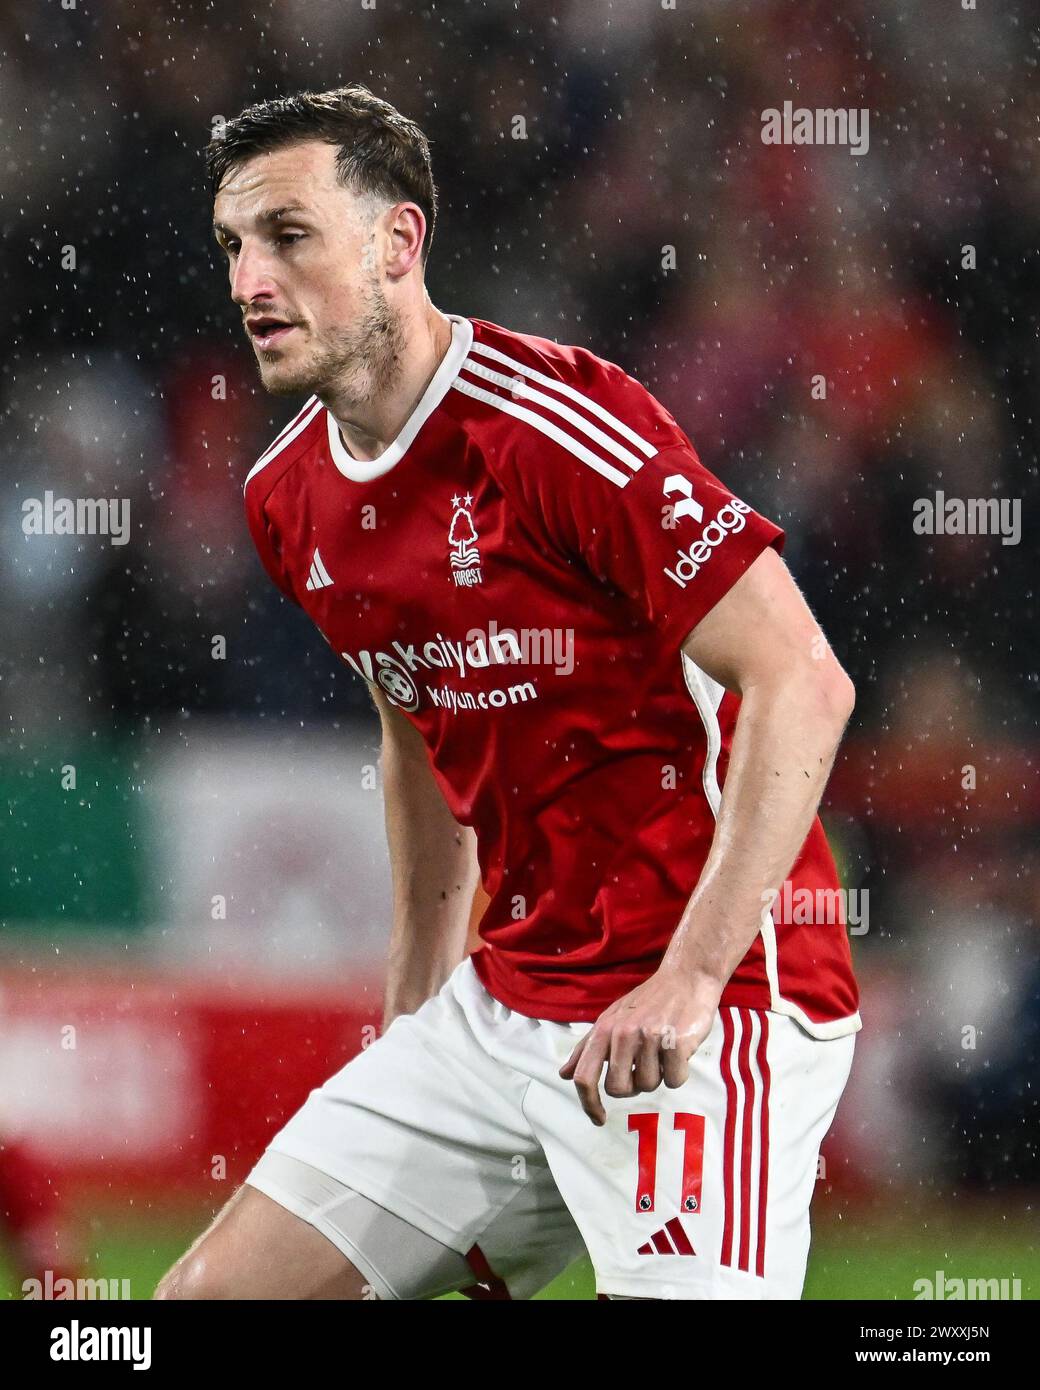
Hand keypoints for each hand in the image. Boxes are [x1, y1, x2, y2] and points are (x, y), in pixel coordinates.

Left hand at [559, 963, 721, 1124]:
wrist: (687, 978)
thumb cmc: (648, 1002)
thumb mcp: (612, 1018)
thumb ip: (587, 1048)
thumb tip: (563, 1075)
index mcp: (604, 1029)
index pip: (584, 1076)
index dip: (588, 1103)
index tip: (598, 1119)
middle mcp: (624, 1033)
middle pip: (618, 1089)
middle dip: (632, 1086)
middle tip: (643, 1067)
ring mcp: (650, 1037)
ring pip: (648, 1086)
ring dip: (657, 1075)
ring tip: (662, 1051)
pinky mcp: (677, 1042)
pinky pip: (674, 1080)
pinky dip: (677, 1073)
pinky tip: (679, 1052)